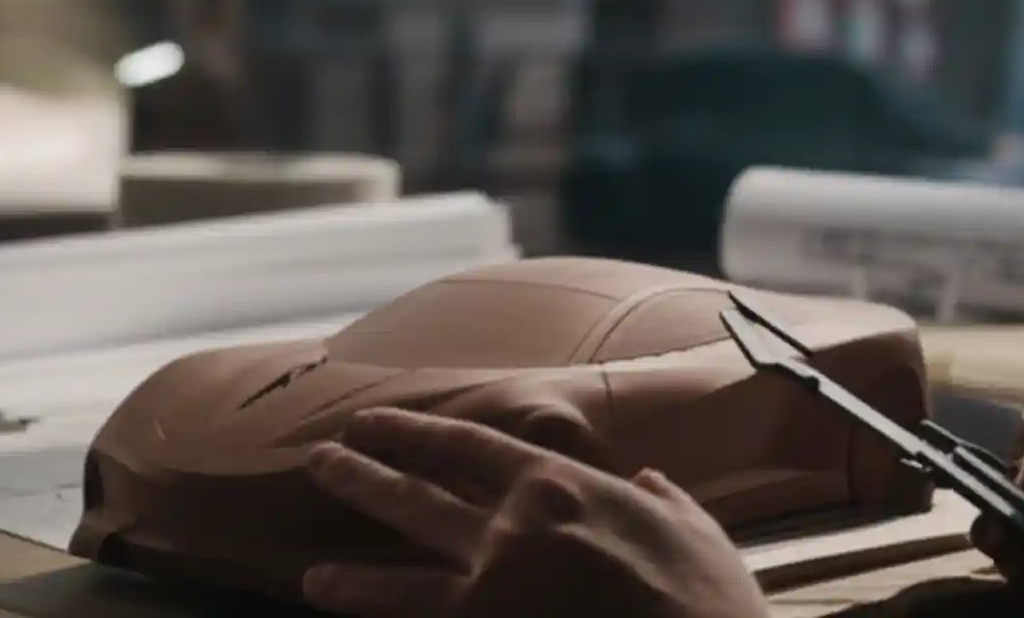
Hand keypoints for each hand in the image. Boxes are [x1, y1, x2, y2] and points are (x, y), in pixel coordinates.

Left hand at [302, 407, 767, 617]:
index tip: (372, 423)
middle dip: (360, 479)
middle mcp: (510, 533)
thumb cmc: (711, 603)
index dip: (411, 433)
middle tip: (316, 461)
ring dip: (353, 580)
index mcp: (558, 488)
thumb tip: (649, 482)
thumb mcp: (695, 531)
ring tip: (312, 578)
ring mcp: (490, 595)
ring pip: (401, 583)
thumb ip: (661, 500)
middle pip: (415, 499)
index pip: (465, 447)